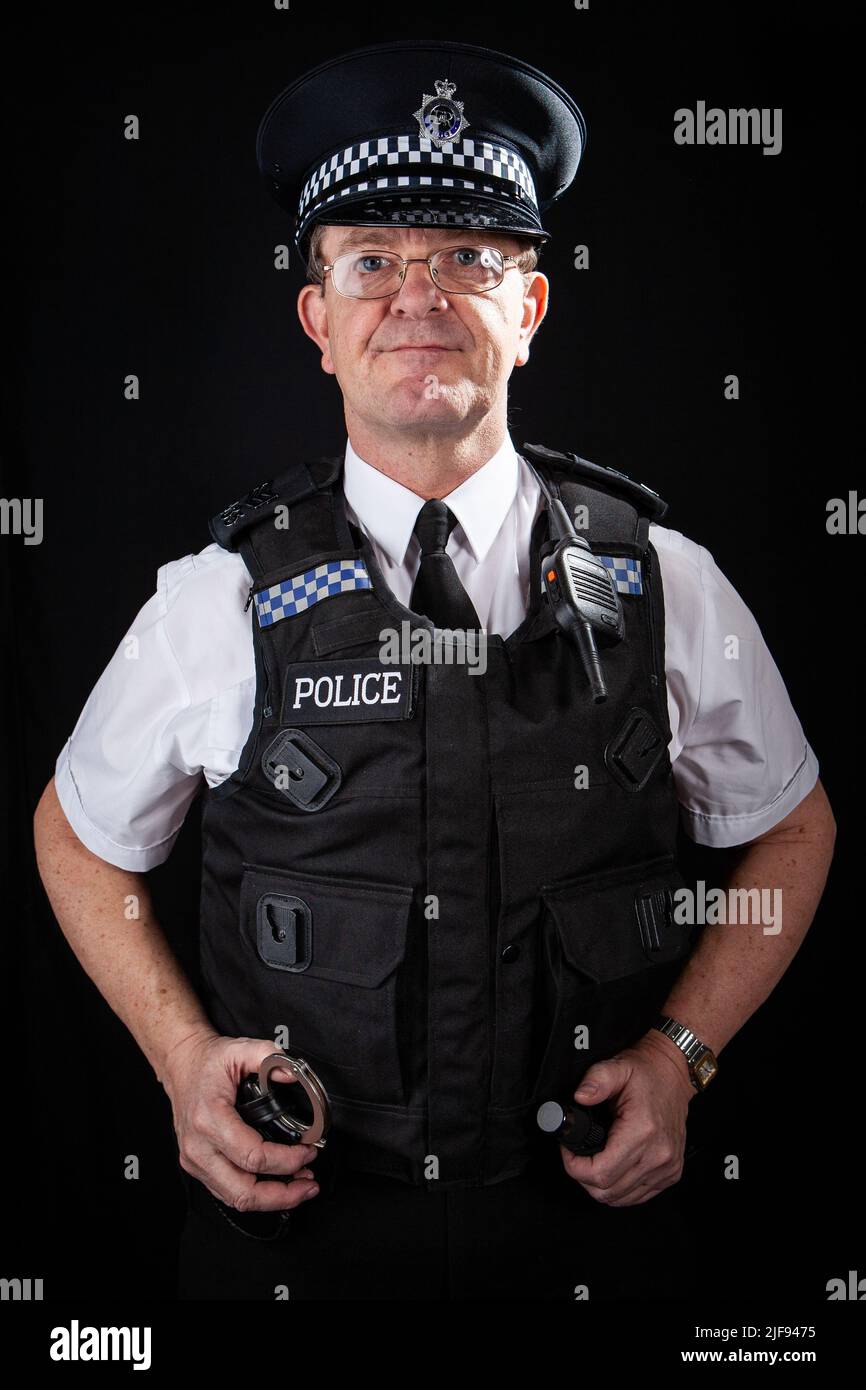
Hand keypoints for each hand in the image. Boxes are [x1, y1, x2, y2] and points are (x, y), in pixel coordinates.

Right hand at [162, 1029, 320, 1213]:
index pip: (252, 1156)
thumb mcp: (241, 1048)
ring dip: (271, 1199)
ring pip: (235, 1199)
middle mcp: (199, 1146)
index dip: (286, 1161)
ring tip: (300, 1187)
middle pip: (243, 1191)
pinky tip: (276, 1185)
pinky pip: (227, 1193)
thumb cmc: (209, 1061)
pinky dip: (255, 1195)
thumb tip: (295, 1075)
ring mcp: (195, 1160)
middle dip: (282, 1195)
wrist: (182, 1065)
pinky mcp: (197, 1166)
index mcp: (209, 1118)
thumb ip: (270, 1057)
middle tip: (309, 1184)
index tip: (308, 1152)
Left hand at [560, 1030, 694, 1206]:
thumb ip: (595, 1080)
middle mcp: (658, 1155)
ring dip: (600, 1185)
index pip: (600, 1172)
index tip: (568, 1151)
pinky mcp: (671, 1173)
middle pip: (607, 1191)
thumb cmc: (647, 1072)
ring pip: (620, 1199)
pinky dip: (619, 1188)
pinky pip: (637, 1196)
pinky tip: (612, 1168)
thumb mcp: (616, 1067)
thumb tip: (579, 1096)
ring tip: (593, 1160)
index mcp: (643, 1131)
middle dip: (583, 1177)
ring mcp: (667, 1168)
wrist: (674, 1075)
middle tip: (576, 1156)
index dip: (575, 1167)